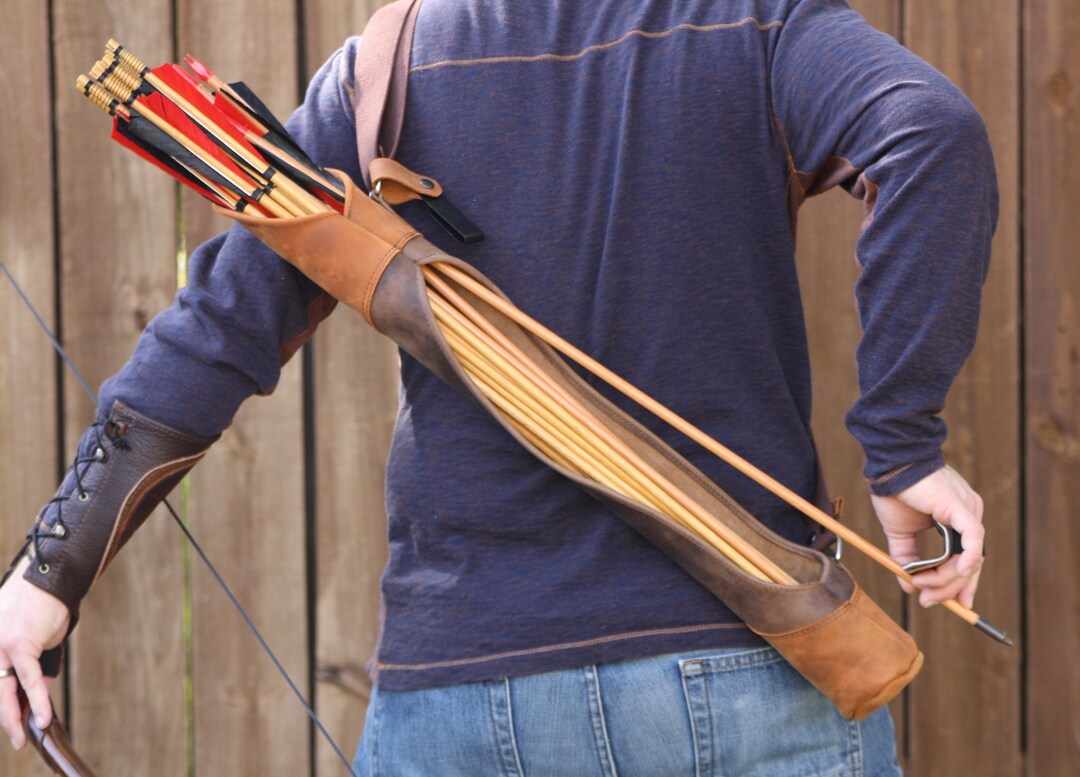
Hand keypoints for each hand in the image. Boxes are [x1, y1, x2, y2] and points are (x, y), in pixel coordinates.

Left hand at [0, 555, 69, 750]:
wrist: (50, 579)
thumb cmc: (42, 605)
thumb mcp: (34, 639)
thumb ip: (31, 662)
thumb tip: (38, 687)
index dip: (3, 705)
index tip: (12, 722)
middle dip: (6, 718)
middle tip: (17, 739)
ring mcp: (0, 646)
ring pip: (5, 691)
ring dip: (15, 718)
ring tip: (24, 738)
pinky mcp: (19, 646)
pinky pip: (27, 680)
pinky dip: (38, 700)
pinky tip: (44, 717)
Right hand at [870, 465, 984, 608]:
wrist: (890, 465)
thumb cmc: (895, 492)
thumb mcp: (900, 533)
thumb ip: (907, 558)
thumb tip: (909, 586)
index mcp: (959, 519)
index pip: (969, 559)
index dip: (961, 584)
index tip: (951, 604)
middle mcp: (971, 515)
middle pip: (971, 564)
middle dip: (951, 589)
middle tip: (927, 602)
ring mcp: (970, 511)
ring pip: (969, 557)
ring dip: (946, 579)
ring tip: (920, 585)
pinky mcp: (963, 509)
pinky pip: (973, 540)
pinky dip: (967, 560)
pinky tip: (954, 574)